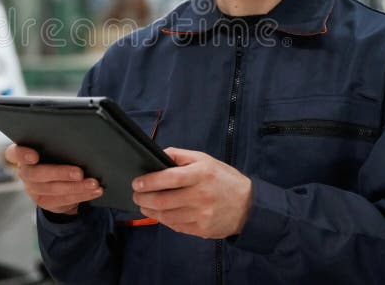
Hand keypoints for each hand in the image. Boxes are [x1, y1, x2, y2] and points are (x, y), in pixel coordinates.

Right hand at [5, 144, 102, 214]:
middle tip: (79, 172)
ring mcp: (33, 189)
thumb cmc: (56, 155)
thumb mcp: (54, 147)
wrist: (56, 179)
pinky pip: (64, 200)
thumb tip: (80, 139)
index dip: (21, 154)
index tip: (34, 156)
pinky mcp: (45, 201)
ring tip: (93, 183)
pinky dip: (82, 195)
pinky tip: (94, 191)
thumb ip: (58, 143)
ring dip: (76, 187)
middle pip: (37, 174)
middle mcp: (25, 172)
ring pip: (53, 189)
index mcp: (23, 155)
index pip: (14, 153)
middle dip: (60, 173)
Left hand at [132, 147, 251, 238]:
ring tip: (143, 205)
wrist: (248, 206)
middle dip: (144, 198)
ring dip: (150, 211)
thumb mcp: (205, 160)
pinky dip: (164, 220)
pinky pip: (176, 226)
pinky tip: (159, 214)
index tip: (137, 182)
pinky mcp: (202, 229)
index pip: (170, 178)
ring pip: (167, 215)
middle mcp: (201, 195)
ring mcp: (202, 214)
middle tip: (136, 195)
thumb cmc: (223, 179)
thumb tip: (157, 155)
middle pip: (164, 200)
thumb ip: (180, 156)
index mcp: (201, 174)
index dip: (150, 181)